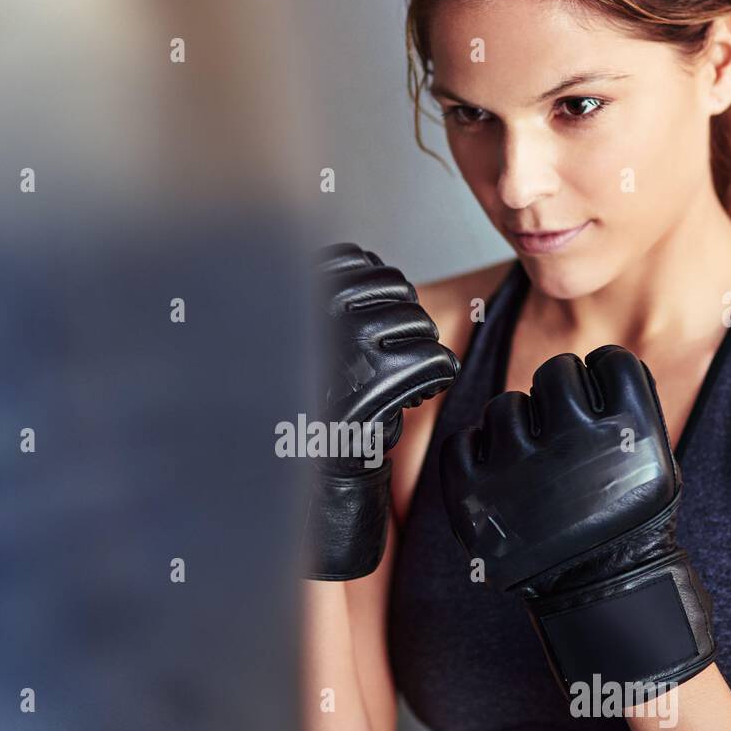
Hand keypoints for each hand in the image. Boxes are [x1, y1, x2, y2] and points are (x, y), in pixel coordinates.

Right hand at [303, 243, 459, 579]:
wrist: (299, 471)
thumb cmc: (307, 409)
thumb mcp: (304, 338)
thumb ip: (329, 296)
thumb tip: (369, 265)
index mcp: (294, 294)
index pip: (356, 259)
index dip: (378, 292)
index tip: (374, 326)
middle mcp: (316, 312)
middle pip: (395, 288)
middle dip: (405, 323)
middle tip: (395, 360)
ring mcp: (348, 344)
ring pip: (420, 325)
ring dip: (422, 352)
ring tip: (402, 382)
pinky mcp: (379, 381)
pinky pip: (435, 362)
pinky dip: (436, 380)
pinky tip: (414, 397)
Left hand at [439, 345, 714, 694]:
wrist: (595, 590)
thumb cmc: (625, 523)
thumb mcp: (654, 465)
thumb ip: (630, 412)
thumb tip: (600, 367)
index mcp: (627, 432)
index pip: (612, 363)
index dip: (605, 374)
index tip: (600, 394)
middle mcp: (573, 442)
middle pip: (556, 373)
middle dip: (561, 389)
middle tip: (562, 419)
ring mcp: (519, 467)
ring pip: (506, 405)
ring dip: (519, 422)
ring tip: (532, 456)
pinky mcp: (475, 492)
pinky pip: (462, 440)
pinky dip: (475, 448)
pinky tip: (497, 466)